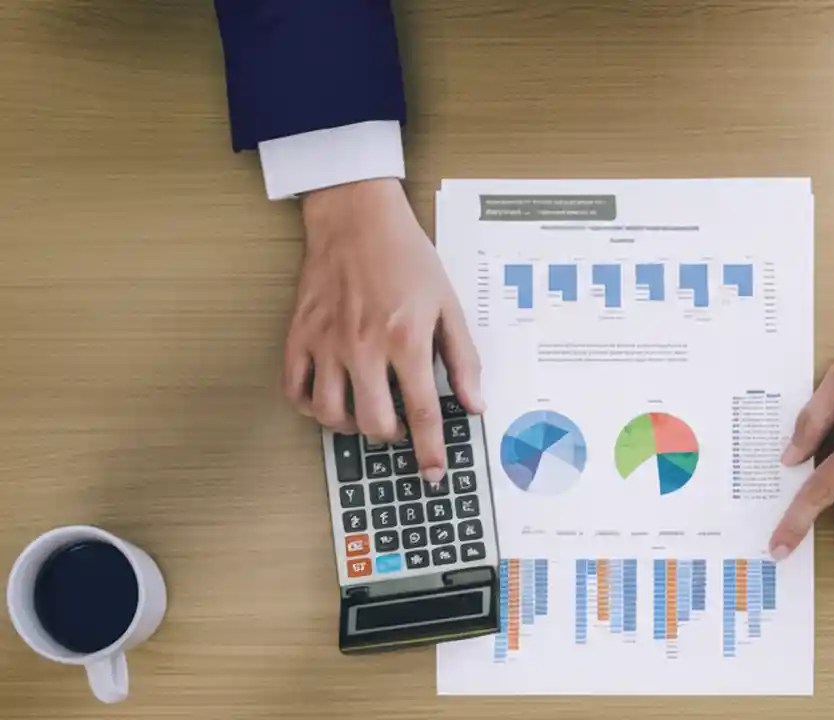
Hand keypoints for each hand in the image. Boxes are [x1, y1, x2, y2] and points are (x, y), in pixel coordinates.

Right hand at [281, 179, 483, 482]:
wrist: (356, 219)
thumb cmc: (406, 258)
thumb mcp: (447, 305)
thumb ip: (463, 359)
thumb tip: (475, 404)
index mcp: (406, 339)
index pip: (423, 412)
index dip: (430, 449)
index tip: (433, 474)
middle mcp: (363, 347)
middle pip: (374, 422)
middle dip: (393, 437)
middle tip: (402, 426)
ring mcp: (326, 343)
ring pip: (330, 414)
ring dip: (352, 426)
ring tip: (367, 413)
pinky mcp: (299, 336)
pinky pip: (294, 390)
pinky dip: (311, 406)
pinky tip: (330, 399)